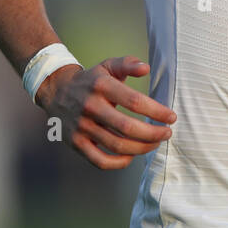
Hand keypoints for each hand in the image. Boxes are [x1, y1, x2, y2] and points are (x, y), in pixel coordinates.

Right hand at [35, 56, 175, 169]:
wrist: (56, 91)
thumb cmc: (91, 80)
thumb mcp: (108, 66)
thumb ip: (127, 64)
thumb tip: (146, 68)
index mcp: (101, 86)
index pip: (134, 101)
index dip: (157, 111)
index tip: (171, 117)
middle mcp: (90, 107)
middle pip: (127, 128)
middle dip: (153, 134)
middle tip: (167, 133)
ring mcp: (82, 127)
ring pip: (117, 146)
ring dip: (142, 148)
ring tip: (155, 143)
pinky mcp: (76, 143)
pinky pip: (100, 161)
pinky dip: (120, 163)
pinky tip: (132, 156)